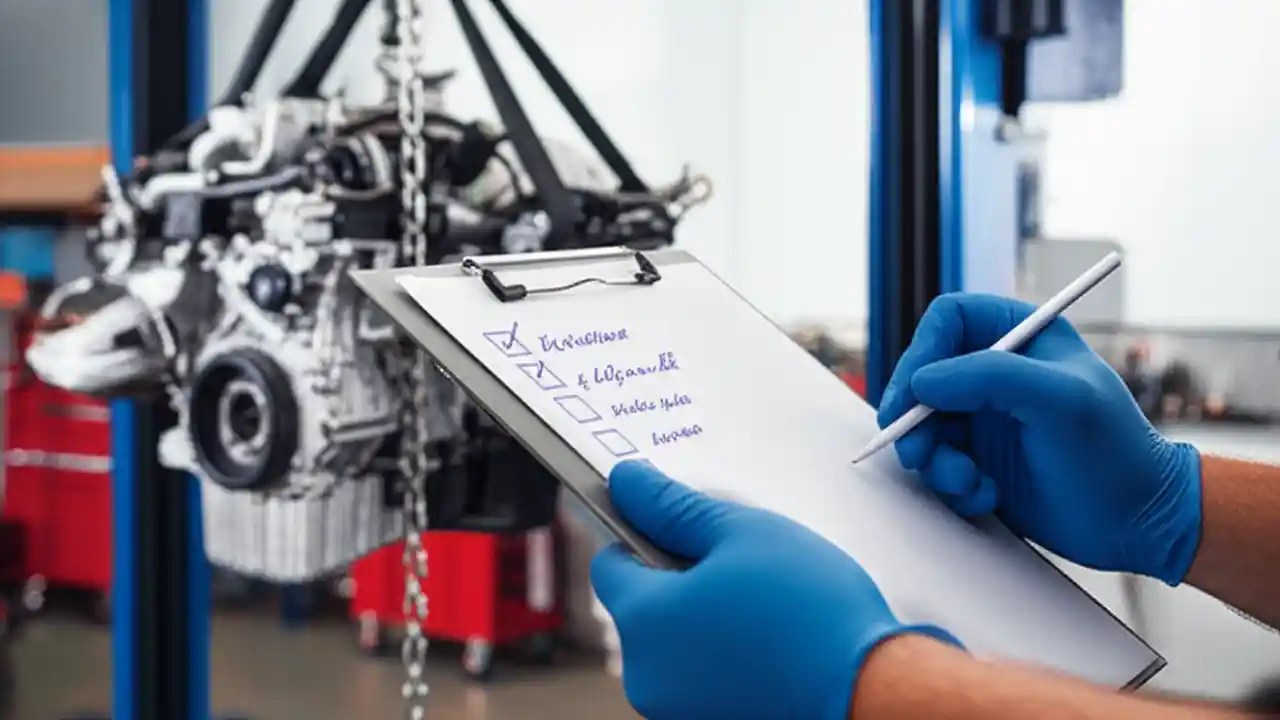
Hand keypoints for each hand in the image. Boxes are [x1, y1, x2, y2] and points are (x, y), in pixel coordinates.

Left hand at [591, 461, 956, 719]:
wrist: (870, 694)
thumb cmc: (814, 615)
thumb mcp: (741, 533)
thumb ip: (673, 506)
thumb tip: (628, 482)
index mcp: (644, 619)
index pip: (609, 562)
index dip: (640, 534)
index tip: (674, 523)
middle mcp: (646, 673)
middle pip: (642, 604)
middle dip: (679, 577)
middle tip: (738, 564)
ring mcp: (674, 708)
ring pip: (673, 641)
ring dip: (702, 616)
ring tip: (761, 606)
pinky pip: (698, 675)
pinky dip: (721, 655)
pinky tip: (766, 642)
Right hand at [878, 293, 1202, 584]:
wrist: (1135, 522)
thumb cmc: (1115, 454)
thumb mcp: (1061, 400)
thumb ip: (990, 377)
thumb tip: (924, 382)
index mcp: (1022, 335)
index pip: (948, 320)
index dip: (922, 352)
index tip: (914, 394)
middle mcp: (996, 371)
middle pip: (922, 375)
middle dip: (915, 417)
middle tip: (917, 451)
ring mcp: (984, 415)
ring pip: (922, 424)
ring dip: (934, 459)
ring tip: (967, 481)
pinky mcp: (978, 457)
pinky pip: (936, 463)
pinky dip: (951, 484)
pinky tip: (986, 494)